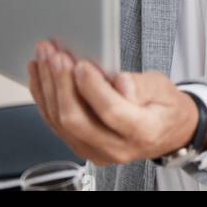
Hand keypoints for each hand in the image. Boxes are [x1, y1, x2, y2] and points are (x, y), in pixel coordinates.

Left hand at [27, 41, 202, 165]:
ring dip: (47, 87)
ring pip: (60, 122)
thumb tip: (120, 83)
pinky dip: (44, 98)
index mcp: (144, 131)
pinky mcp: (81, 147)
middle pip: (77, 120)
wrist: (166, 132)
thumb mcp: (164, 88)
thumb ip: (142, 85)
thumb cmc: (165, 107)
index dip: (93, 88)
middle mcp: (117, 147)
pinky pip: (55, 125)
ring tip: (43, 58)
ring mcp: (96, 151)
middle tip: (55, 55)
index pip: (111, 112)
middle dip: (61, 84)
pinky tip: (40, 76)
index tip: (82, 64)